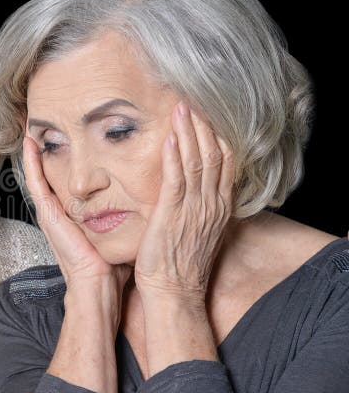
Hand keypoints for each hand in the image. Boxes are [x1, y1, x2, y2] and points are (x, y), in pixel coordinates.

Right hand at [22, 135, 130, 288]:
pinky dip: (31, 162)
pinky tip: (29, 144)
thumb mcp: (119, 230)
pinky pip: (35, 182)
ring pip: (38, 173)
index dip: (65, 158)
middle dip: (46, 149)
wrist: (97, 285)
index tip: (70, 134)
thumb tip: (151, 196)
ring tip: (31, 126)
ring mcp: (49, 211)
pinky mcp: (47, 214)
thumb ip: (127, 213)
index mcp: (72, 214)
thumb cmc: (110, 264)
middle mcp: (57, 210)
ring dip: (33, 151)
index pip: (66, 180)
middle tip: (45, 123)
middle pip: (48, 172)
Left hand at [134, 101, 233, 304]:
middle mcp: (210, 204)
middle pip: (212, 156)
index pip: (224, 162)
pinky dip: (173, 158)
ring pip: (196, 163)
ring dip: (188, 134)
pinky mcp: (171, 216)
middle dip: (203, 126)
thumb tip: (194, 187)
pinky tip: (169, 139)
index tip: (207, 115)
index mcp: (217, 206)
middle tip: (192, 102)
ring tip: (181, 110)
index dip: (216, 136)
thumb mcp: (197, 229)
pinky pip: (175, 181)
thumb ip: (199, 206)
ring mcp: (193, 210)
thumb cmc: (180, 262)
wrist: (174, 290)